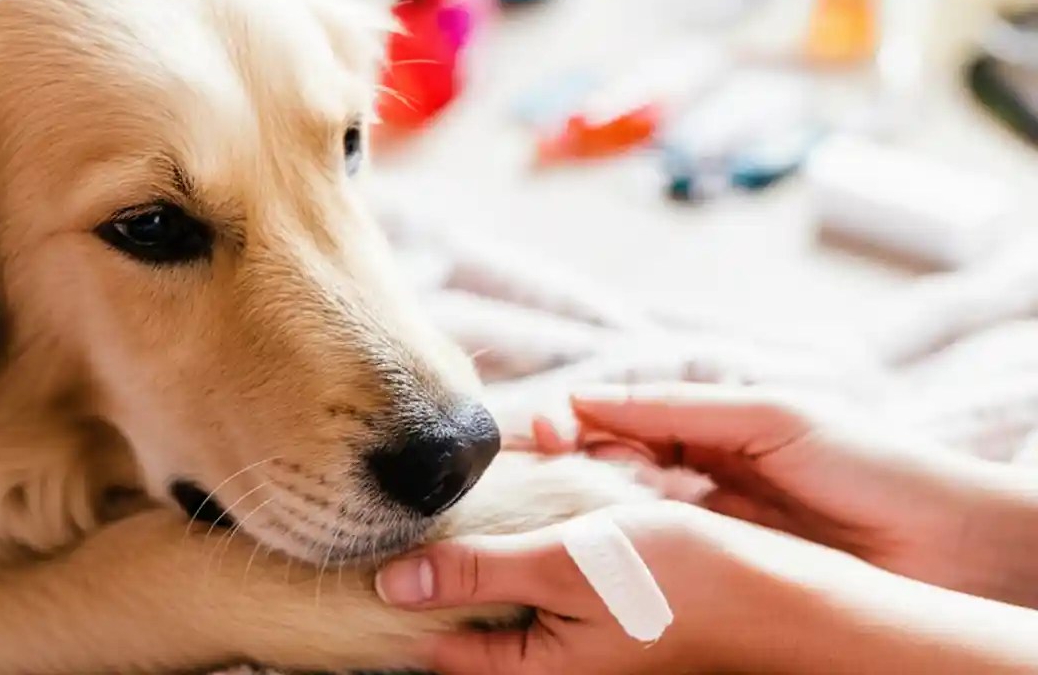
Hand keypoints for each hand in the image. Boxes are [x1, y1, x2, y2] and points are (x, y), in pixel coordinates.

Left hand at [376, 502, 860, 674]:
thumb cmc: (678, 582)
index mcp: (531, 667)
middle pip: (471, 612)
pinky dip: (535, 542)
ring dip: (493, 544)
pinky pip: (550, 576)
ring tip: (476, 495)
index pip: (438, 640)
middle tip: (416, 505)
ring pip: (510, 588)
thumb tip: (390, 583)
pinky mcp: (607, 607)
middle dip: (448, 559)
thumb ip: (479, 571)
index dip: (403, 589)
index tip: (369, 543)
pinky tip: (539, 503)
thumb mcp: (566, 566)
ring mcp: (580, 635)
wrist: (783, 592)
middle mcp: (551, 660)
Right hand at [567, 382, 1037, 606]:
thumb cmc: (871, 464)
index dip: (578, 421)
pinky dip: (625, 547)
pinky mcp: (720, 565)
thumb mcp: (770, 416)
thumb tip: (588, 397)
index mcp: (717, 420)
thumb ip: (679, 405)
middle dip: (571, 466)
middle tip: (540, 474)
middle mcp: (705, 469)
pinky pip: (659, 551)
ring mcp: (710, 521)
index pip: (624, 416)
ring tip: (562, 510)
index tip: (542, 431)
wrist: (946, 546)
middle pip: (614, 464)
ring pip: (627, 509)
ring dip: (590, 508)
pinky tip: (602, 546)